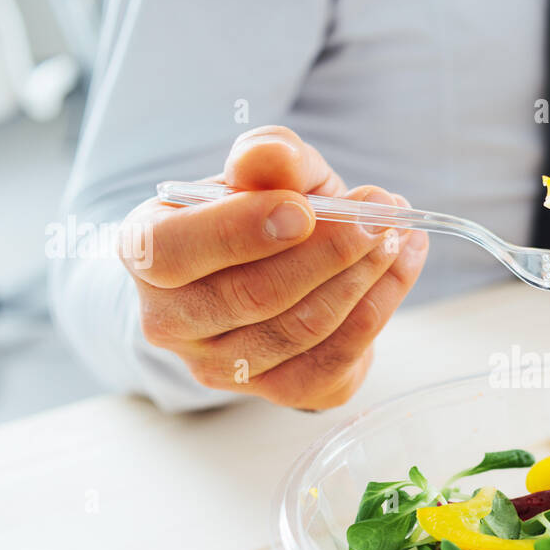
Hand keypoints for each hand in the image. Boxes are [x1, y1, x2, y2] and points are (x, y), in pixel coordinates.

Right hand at [117, 125, 426, 409]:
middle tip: (381, 217)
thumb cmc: (261, 212)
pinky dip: (378, 308)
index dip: (240, 231)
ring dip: (362, 279)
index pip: (175, 250)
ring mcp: (220, 368)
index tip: (305, 209)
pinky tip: (402, 266)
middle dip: (328, 253)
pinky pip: (333, 359)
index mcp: (147, 251)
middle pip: (251, 295)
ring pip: (300, 329)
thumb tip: (270, 156)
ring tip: (398, 235)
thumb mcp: (265, 172)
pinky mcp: (277, 392)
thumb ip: (268, 156)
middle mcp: (170, 320)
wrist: (276, 268)